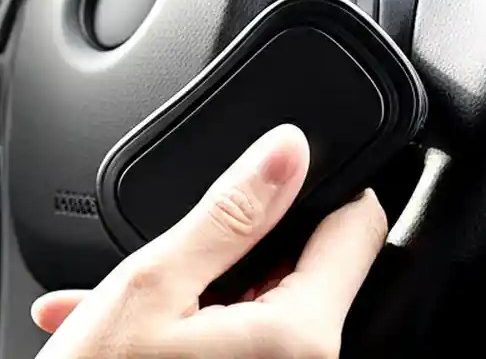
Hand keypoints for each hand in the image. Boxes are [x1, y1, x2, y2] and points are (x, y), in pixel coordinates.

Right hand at [30, 125, 388, 358]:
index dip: (316, 186)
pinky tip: (131, 326)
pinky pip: (239, 335)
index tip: (267, 178)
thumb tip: (287, 150)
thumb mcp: (154, 283)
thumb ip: (230, 211)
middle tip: (178, 252)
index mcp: (300, 336)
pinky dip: (190, 321)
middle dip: (239, 244)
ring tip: (127, 296)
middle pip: (304, 262)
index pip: (358, 226)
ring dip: (200, 285)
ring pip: (261, 298)